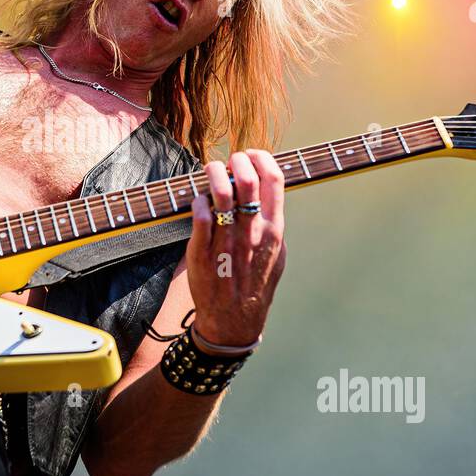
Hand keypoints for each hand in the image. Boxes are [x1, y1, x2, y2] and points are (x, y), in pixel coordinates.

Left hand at [185, 149, 287, 346]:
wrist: (234, 321)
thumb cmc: (256, 284)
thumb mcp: (277, 254)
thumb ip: (274, 223)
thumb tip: (267, 192)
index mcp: (274, 230)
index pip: (275, 179)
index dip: (261, 158)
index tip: (251, 154)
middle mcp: (252, 234)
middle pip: (247, 180)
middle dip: (236, 160)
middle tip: (227, 162)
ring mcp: (227, 243)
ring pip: (221, 194)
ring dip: (213, 173)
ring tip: (210, 171)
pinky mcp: (202, 253)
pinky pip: (200, 216)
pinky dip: (198, 200)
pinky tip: (199, 201)